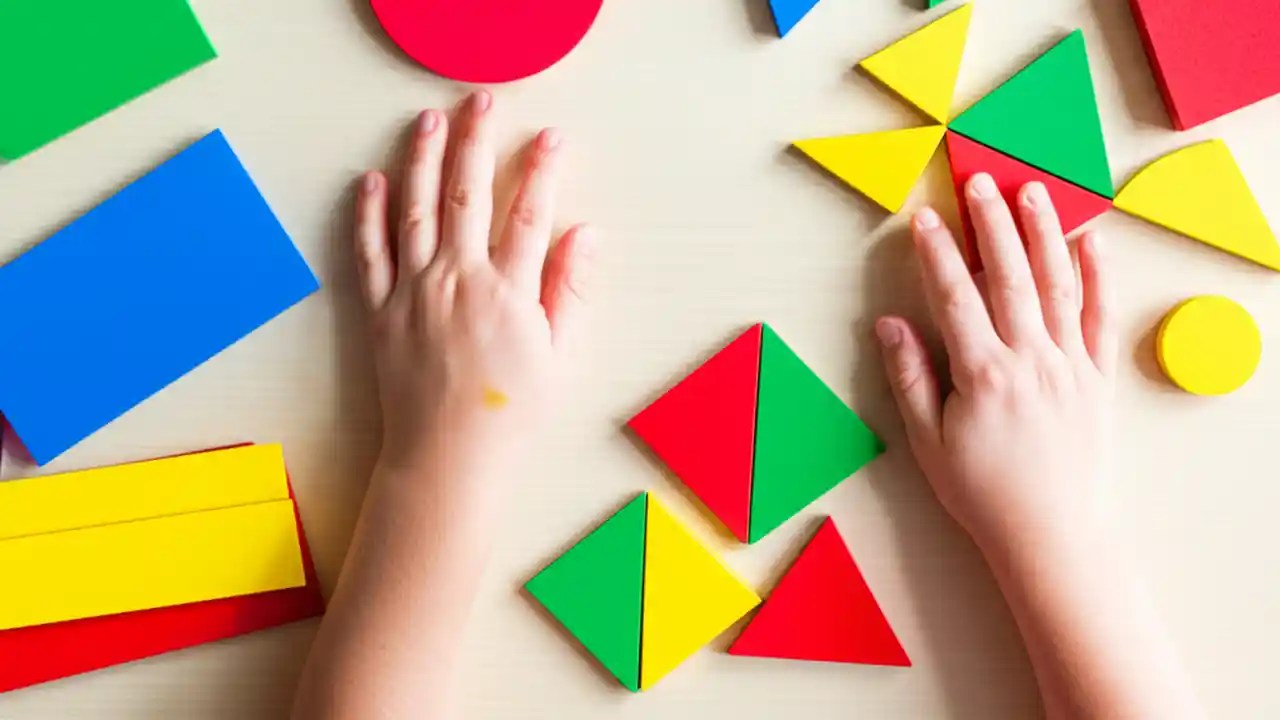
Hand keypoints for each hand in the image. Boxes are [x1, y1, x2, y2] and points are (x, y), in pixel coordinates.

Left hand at [353, 91, 594, 477]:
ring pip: (417, 210)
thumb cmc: (510, 417)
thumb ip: (570, 291)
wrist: (447, 459)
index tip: (550, 137)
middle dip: (476, 141)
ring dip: (423, 160)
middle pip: (469, 194)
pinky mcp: (382, 311)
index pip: (529, 213)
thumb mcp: (559, 357)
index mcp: (509, 292)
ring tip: (429, 121)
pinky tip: (373, 180)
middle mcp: (459, 279)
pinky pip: (371, 252)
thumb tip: (586, 234)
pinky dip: (370, 215)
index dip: (542, 170)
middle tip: (481, 101)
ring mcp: (415, 292)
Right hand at [875, 174, 1115, 559]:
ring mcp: (1069, 365)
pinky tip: (1091, 243)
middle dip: (992, 224)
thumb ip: (911, 378)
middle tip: (980, 181)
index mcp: (983, 375)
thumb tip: (890, 324)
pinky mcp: (1097, 378)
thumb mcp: (929, 442)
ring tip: (1032, 192)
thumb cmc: (983, 493)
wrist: (1053, 533)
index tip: (925, 218)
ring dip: (1044, 234)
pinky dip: (1098, 277)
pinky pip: (1099, 318)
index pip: (955, 297)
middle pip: (1009, 276)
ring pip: (1057, 285)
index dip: (938, 254)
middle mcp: (1030, 360)